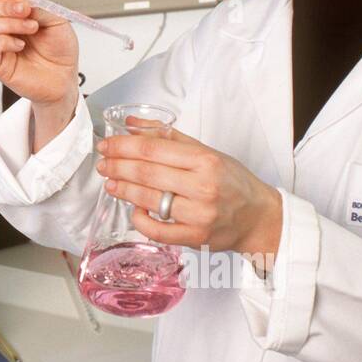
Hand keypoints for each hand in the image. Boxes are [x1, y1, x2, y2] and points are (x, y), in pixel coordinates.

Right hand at [0, 0, 78, 108]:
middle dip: (6, 5)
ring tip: (31, 28)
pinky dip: (4, 42)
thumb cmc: (60, 51)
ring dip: (10, 23)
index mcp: (13, 12)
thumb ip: (40, 6)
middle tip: (25, 10)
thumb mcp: (58, 20)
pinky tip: (20, 45)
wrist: (64, 78)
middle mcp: (2, 26)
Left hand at [95, 121, 282, 267]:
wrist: (258, 217)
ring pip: (149, 200)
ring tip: (111, 182)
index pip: (153, 149)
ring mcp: (199, 214)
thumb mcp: (207, 151)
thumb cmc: (233, 182)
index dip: (124, 146)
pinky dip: (140, 219)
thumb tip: (132, 123)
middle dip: (118, 166)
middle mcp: (203, 186)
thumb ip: (168, 136)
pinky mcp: (195, 238)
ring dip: (124, 190)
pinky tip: (133, 209)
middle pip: (147, 173)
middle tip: (103, 163)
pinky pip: (157, 230)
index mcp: (205, 160)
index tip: (107, 145)